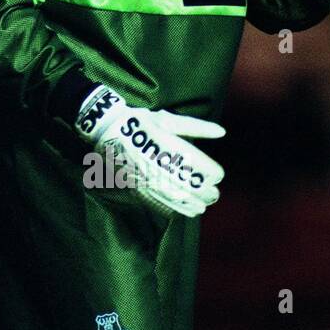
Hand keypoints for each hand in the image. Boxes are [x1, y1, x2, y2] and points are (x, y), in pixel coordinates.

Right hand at [75, 85, 224, 217]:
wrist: (107, 130)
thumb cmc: (141, 121)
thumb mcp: (169, 120)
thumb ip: (197, 127)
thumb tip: (222, 132)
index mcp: (173, 148)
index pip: (201, 169)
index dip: (213, 175)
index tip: (217, 175)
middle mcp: (163, 167)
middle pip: (193, 187)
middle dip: (207, 193)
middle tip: (214, 194)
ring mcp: (151, 180)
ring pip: (179, 199)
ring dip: (195, 203)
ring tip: (204, 204)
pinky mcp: (140, 188)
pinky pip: (163, 203)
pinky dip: (178, 209)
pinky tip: (188, 209)